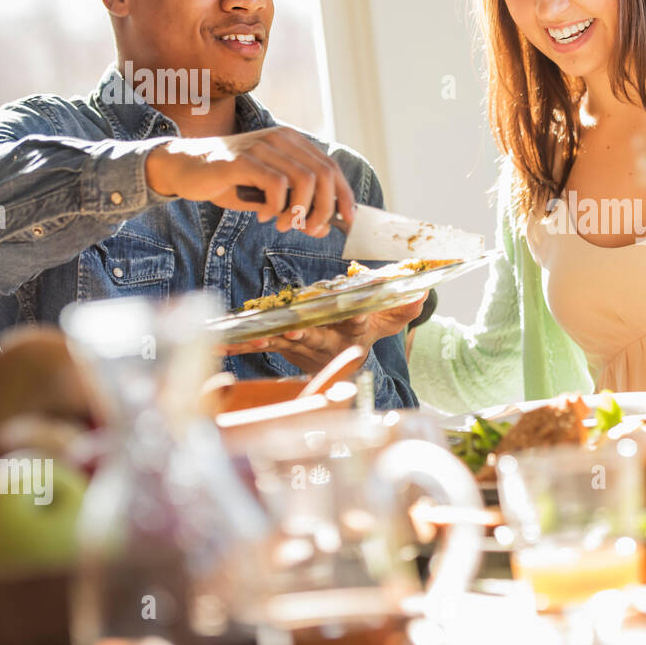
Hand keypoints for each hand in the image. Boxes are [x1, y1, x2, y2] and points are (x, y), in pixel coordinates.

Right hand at [145, 126, 356, 236]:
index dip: (344, 196)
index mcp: (292, 142)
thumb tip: (322, 228)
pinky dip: (276, 207)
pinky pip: (276, 185)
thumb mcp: (269, 196)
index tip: (347, 221)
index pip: (331, 168)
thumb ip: (296, 207)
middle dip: (324, 210)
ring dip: (299, 211)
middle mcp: (281, 139)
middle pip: (323, 176)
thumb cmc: (231, 182)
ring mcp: (262, 146)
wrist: (186, 169)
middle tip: (308, 229)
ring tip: (281, 225)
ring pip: (304, 181)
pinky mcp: (242, 159)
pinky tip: (262, 215)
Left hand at [222, 297, 424, 374]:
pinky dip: (242, 343)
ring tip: (244, 337)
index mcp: (352, 335)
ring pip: (282, 342)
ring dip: (262, 341)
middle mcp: (326, 344)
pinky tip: (223, 341)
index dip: (347, 324)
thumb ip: (404, 306)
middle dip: (300, 334)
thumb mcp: (389, 318)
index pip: (352, 328)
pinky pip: (261, 344)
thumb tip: (422, 291)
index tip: (340, 320)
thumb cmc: (368, 326)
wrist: (345, 353)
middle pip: (312, 339)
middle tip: (290, 328)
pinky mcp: (282, 345)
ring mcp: (302, 347)